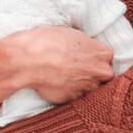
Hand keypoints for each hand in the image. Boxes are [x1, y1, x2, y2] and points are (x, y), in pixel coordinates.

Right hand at [0, 26, 114, 103]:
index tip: (82, 56)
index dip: (92, 56)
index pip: (106, 57)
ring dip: (79, 83)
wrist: (27, 60)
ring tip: (61, 75)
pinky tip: (54, 82)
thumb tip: (81, 48)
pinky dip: (66, 90)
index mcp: (102, 53)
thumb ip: (82, 44)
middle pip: (102, 74)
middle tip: (73, 66)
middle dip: (90, 72)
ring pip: (89, 87)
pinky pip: (73, 95)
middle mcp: (100, 72)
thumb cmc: (45, 41)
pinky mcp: (73, 99)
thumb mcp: (68, 33)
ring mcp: (88, 87)